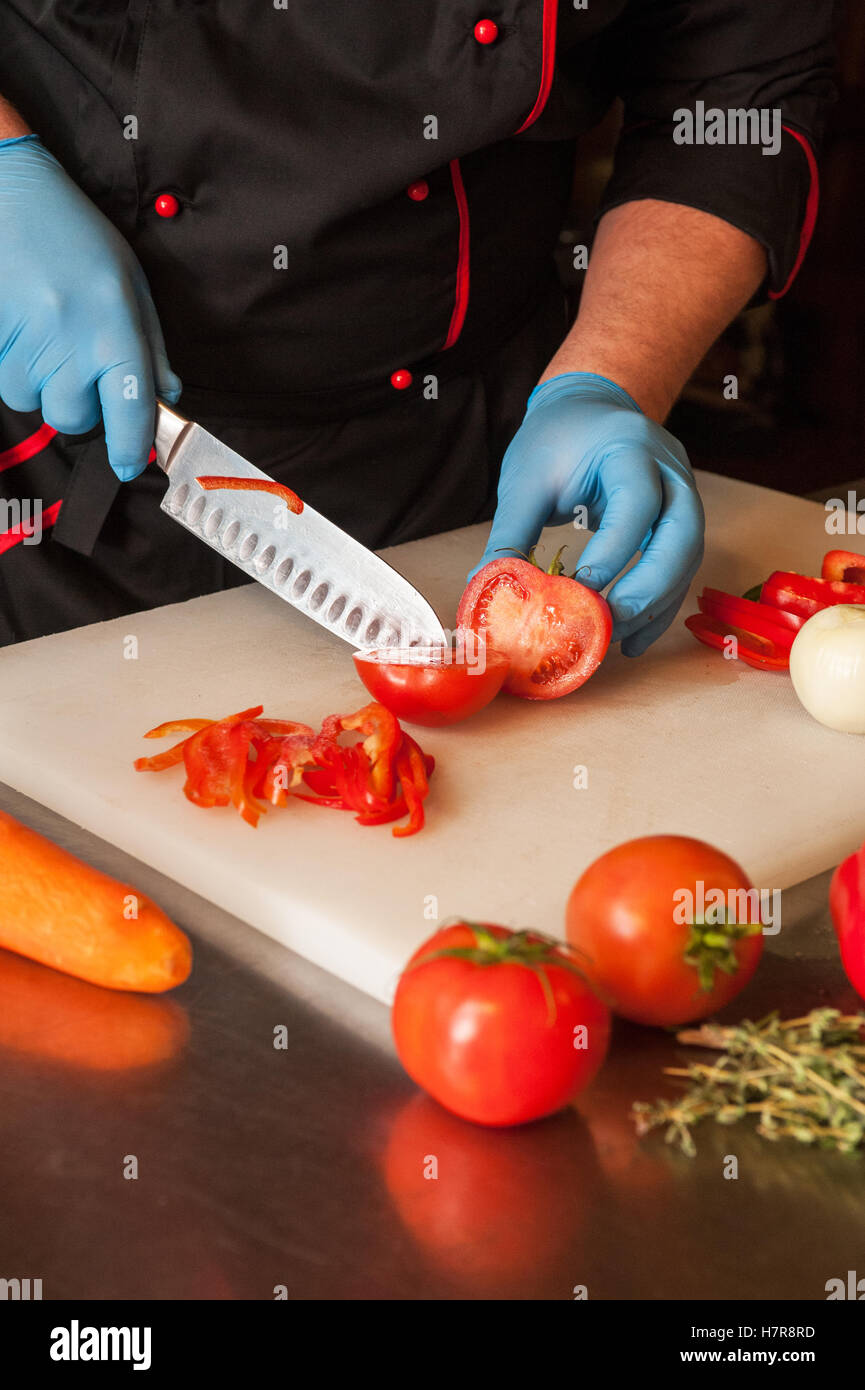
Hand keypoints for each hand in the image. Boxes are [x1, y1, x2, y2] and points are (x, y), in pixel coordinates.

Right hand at [0, 134, 180, 479]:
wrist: (9, 191)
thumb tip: (165, 397)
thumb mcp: (129, 284)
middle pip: (73, 418)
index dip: (131, 446)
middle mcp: (70, 339)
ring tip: (44, 337)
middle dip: (77, 406)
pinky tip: (20, 329)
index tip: (129, 464)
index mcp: (115, 326)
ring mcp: (24, 339)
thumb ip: (151, 346)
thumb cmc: (76, 237)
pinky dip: (12, 366)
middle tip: (78, 368)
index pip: (131, 409)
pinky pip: (3, 379)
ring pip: (31, 401)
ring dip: (39, 384)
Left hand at [473, 372, 704, 655]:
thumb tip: (487, 588)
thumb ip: (511, 533)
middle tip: (611, 624)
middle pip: (683, 533)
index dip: (615, 550)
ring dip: (658, 604)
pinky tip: (633, 637)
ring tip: (620, 641)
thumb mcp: (525, 479)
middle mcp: (670, 468)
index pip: (636, 502)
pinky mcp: (679, 519)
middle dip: (651, 587)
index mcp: (630, 446)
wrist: (587, 408)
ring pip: (689, 556)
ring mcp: (683, 493)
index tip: (582, 590)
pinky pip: (680, 567)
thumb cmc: (554, 438)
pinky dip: (659, 604)